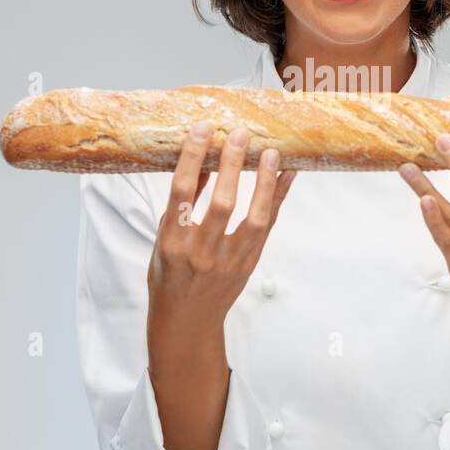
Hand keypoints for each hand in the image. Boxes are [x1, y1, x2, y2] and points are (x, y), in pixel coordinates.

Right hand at [148, 121, 296, 332]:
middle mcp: (201, 252)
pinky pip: (267, 227)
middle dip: (231, 165)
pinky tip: (286, 175)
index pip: (182, 192)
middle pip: (221, 203)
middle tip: (239, 134)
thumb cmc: (169, 276)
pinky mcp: (248, 264)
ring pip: (252, 217)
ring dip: (263, 182)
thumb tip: (199, 160)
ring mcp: (228, 260)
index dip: (192, 157)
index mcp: (172, 243)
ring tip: (270, 152)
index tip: (202, 129)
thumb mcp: (163, 238)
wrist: (187, 320)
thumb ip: (181, 203)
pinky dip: (277, 198)